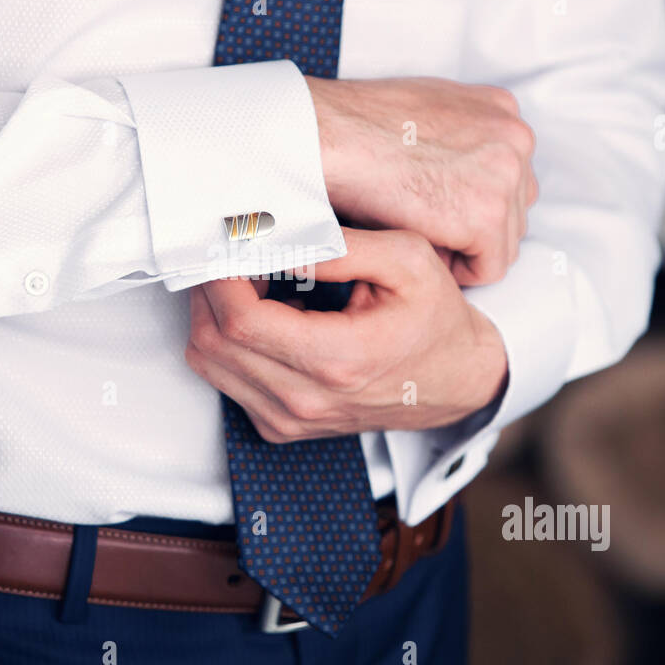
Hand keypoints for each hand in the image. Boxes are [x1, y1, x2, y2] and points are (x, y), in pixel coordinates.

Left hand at [186, 228, 507, 442]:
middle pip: (211, 342)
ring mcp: (289, 419)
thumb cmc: (435, 321)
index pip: (240, 321)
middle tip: (237, 259)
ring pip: (208, 363)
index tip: (229, 247)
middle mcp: (306, 400)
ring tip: (253, 285)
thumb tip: (278, 238)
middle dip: (211, 291)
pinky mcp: (281, 426)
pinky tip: (264, 319)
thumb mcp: (407, 261)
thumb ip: (340, 247)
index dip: (221, 277)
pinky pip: (224, 380)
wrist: (456, 380)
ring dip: (216, 316)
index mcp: (337, 359)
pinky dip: (229, 344)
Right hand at [307, 75, 537, 285]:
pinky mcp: (486, 215)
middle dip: (472, 230)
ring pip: (505, 241)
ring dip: (464, 250)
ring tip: (416, 238)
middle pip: (514, 210)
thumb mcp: (423, 112)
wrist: (328, 134)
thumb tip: (457, 173)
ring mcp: (506, 175)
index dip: (468, 204)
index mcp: (501, 110)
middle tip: (422, 231)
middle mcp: (515, 137)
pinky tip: (420, 251)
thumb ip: (457, 138)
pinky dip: (458, 272)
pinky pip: (490, 268)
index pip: (510, 177)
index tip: (434, 213)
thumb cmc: (357, 126)